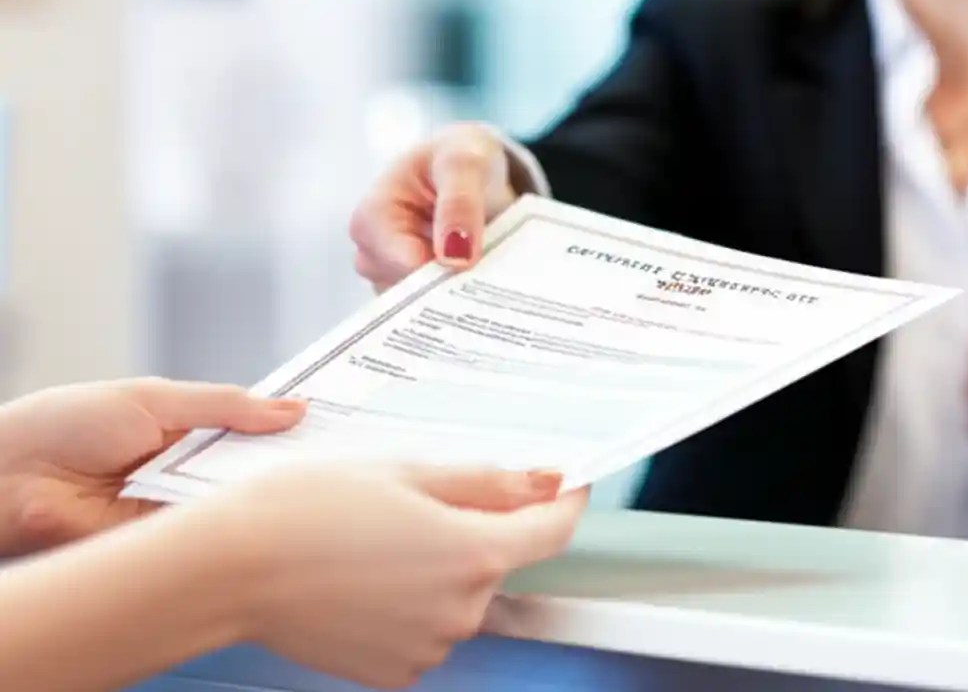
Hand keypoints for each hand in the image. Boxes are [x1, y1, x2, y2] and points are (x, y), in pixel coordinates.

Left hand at [0, 378, 305, 555]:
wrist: (7, 477)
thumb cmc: (65, 423)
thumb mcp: (156, 398)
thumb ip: (226, 405)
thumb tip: (294, 408)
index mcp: (187, 429)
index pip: (252, 429)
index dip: (288, 427)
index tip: (333, 424)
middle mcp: (186, 469)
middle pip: (252, 465)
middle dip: (288, 459)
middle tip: (338, 452)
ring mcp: (177, 505)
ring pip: (236, 497)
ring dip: (264, 488)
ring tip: (312, 475)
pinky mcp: (165, 539)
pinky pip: (210, 528)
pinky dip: (232, 519)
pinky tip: (264, 506)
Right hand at [204, 465, 585, 689]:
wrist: (228, 570)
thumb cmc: (305, 509)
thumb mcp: (404, 472)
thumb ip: (485, 483)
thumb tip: (544, 482)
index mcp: (474, 552)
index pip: (553, 530)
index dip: (565, 500)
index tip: (563, 482)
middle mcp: (463, 608)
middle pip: (498, 560)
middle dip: (475, 527)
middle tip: (417, 498)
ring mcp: (430, 645)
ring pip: (459, 594)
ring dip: (438, 566)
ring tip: (375, 538)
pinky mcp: (397, 669)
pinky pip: (425, 628)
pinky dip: (409, 602)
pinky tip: (363, 576)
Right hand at [351, 123, 519, 291]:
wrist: (470, 165)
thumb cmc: (458, 156)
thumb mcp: (464, 162)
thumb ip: (459, 203)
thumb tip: (455, 257)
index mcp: (371, 217)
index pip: (403, 266)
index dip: (443, 270)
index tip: (477, 263)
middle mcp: (372, 252)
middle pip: (410, 293)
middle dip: (451, 283)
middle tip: (487, 263)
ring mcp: (390, 274)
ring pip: (424, 307)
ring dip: (458, 292)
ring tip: (485, 264)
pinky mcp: (413, 289)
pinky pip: (435, 312)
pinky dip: (460, 299)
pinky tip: (480, 278)